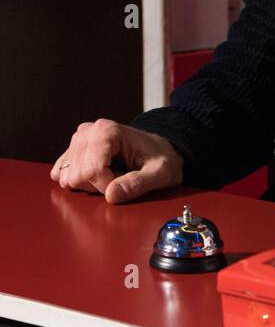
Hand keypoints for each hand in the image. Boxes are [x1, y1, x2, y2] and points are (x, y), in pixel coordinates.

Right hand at [50, 120, 183, 203]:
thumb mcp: (160, 173)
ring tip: (110, 175)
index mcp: (108, 131)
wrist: (159, 149)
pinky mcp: (72, 150)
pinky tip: (96, 176)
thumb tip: (111, 196)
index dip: (107, 185)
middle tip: (119, 178)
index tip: (124, 183)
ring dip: (89, 184)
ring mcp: (78, 140)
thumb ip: (137, 184)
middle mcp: (88, 131)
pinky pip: (61, 173)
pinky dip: (79, 181)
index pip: (92, 170)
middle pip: (78, 175)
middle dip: (98, 186)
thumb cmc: (161, 159)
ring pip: (68, 177)